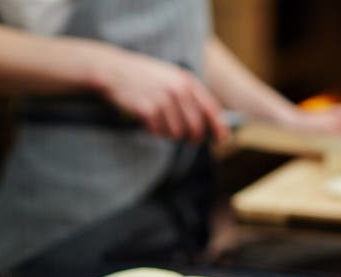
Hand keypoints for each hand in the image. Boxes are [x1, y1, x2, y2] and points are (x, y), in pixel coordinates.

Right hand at [90, 44, 229, 143]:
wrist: (116, 71)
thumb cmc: (144, 77)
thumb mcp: (170, 77)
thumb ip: (188, 95)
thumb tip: (204, 123)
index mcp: (187, 81)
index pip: (211, 108)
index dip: (219, 126)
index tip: (223, 139)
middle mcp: (178, 90)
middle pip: (196, 125)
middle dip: (194, 137)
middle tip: (191, 140)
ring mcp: (163, 100)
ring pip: (176, 132)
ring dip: (170, 133)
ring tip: (161, 122)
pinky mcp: (148, 110)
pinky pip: (158, 132)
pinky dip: (154, 130)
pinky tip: (148, 120)